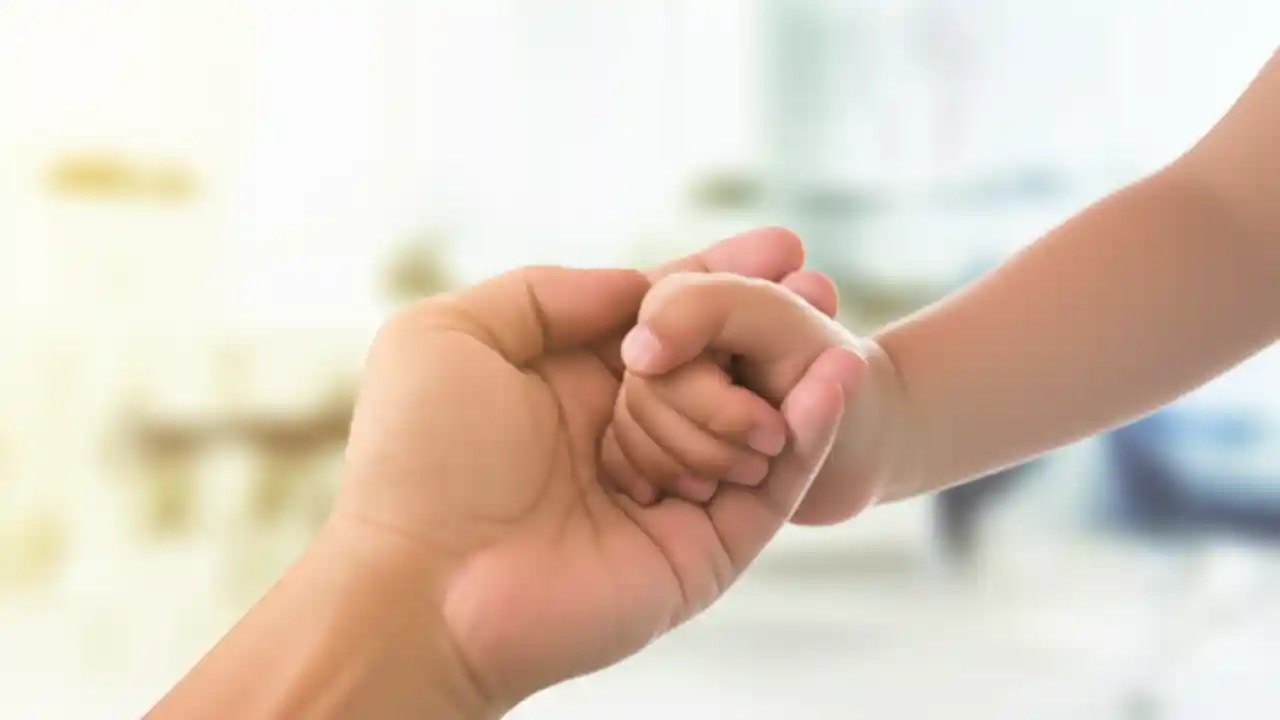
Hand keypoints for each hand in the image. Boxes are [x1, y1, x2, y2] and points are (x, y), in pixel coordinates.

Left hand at [334, 229, 859, 711]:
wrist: (422, 584)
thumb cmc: (420, 457)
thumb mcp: (453, 333)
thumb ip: (546, 293)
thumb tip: (638, 286)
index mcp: (575, 385)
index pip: (668, 322)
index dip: (720, 281)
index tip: (779, 244)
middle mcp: (628, 436)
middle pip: (720, 365)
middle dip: (773, 320)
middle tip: (819, 281)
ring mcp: (671, 495)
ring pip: (753, 420)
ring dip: (795, 371)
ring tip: (830, 330)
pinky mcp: (704, 549)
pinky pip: (773, 487)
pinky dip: (811, 433)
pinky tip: (833, 379)